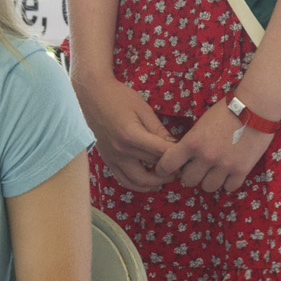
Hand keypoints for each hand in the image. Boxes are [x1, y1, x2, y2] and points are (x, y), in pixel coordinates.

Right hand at [72, 74, 177, 191]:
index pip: (161, 152)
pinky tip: (148, 183)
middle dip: (170, 171)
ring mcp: (113, 158)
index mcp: (131, 135)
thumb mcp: (142, 108)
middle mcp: (121, 151)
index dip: (177, 156)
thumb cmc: (119, 97)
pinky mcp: (108, 160)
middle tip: (181, 168)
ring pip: (138, 181)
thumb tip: (174, 145)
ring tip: (167, 177)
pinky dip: (137, 185)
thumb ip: (158, 129)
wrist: (92, 96)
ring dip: (155, 183)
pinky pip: (123, 180)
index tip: (188, 156)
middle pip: (152, 168)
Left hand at [153, 99, 273, 193]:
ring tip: (215, 170)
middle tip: (197, 167)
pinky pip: (229, 188)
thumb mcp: (201, 123)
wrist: (256, 107)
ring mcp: (224, 165)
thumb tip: (182, 158)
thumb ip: (192, 142)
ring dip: (209, 180)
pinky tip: (229, 172)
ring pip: (208, 187)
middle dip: (191, 174)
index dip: (164, 168)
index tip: (166, 169)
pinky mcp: (242, 170)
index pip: (168, 164)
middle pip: (188, 180)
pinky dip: (228, 182)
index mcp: (192, 142)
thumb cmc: (226, 110)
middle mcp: (206, 156)